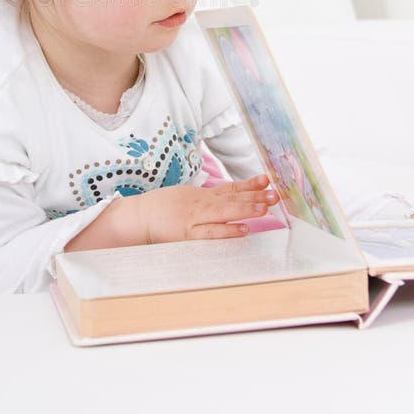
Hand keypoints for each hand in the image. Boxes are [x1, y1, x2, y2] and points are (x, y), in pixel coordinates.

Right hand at [135, 173, 279, 244]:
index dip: (249, 185)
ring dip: (246, 210)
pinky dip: (227, 231)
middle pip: (231, 199)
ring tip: (265, 208)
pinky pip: (211, 232)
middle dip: (255, 197)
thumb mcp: (185, 196)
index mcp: (201, 196)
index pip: (230, 189)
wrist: (138, 217)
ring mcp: (195, 218)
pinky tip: (243, 230)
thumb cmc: (161, 209)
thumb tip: (228, 199)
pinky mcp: (188, 234)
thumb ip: (206, 199)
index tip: (266, 180)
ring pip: (224, 213)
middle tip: (275, 194)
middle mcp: (201, 204)